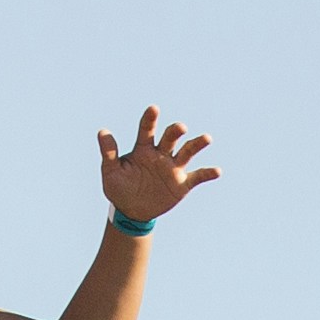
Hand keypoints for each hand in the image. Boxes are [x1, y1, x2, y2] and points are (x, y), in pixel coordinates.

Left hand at [101, 108, 220, 223]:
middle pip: (170, 138)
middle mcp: (160, 154)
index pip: (147, 130)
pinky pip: (197, 176)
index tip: (154, 108)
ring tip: (206, 138)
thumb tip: (102, 132)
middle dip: (175, 131)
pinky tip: (217, 171)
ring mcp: (173, 168)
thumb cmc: (119, 188)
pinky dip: (207, 173)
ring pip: (187, 152)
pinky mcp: (182, 183)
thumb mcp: (110, 172)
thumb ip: (109, 153)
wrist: (131, 211)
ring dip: (196, 144)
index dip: (150, 119)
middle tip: (180, 128)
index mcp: (143, 148)